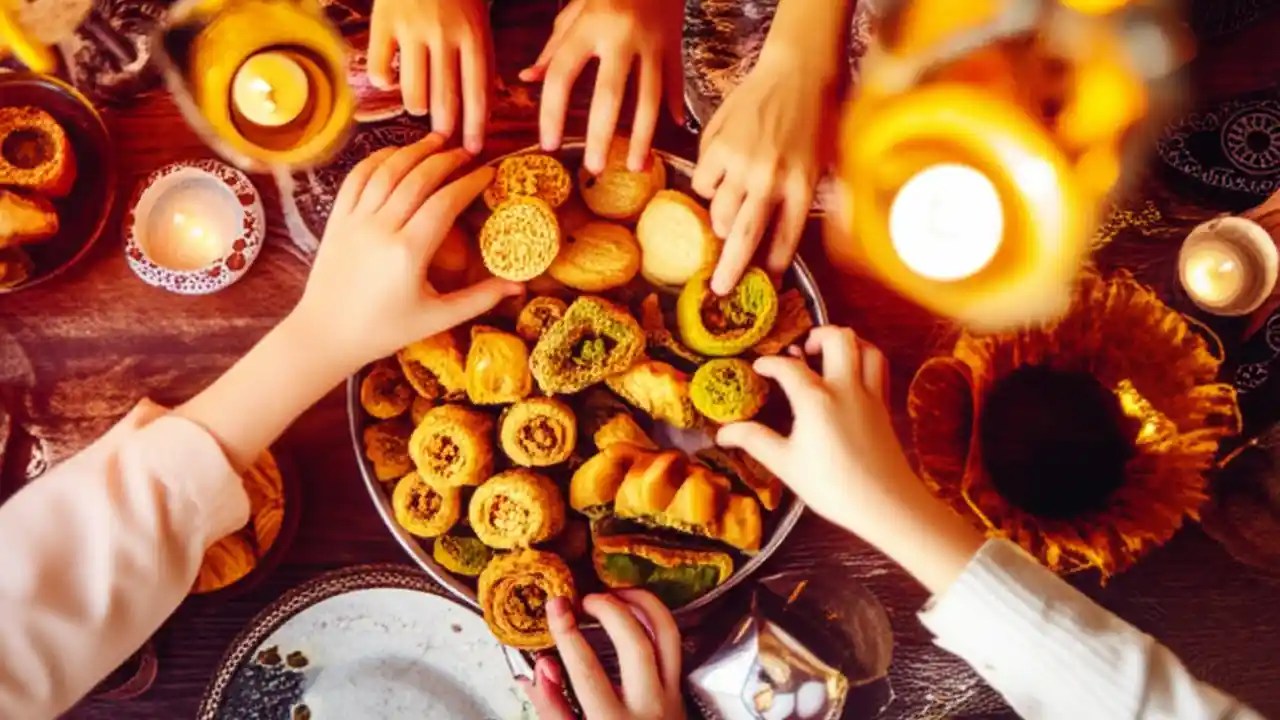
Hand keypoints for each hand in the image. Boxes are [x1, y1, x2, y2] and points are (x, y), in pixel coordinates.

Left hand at [294, 134, 521, 374]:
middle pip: (418, 178)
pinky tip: (396, 153)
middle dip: (446, 160)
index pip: (445, 202)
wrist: (326, 335)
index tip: (488, 173)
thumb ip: (480, 298)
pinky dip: (378, 159)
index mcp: (408, 252)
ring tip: (437, 141)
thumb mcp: (438, 318)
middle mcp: (380, 228)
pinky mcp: (337, 219)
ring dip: (414, 151)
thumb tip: (520, 284)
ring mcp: (355, 220)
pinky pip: (357, 177)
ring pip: (387, 171)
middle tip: (467, 153)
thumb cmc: (385, 330)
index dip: (469, 183)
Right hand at [368, 0, 490, 151]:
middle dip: (446, 128)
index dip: (476, 126)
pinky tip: (391, 80)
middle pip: (445, 99)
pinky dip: (384, 83)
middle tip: (444, 140)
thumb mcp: (479, 20)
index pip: (478, 92)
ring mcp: (412, 29)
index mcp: (474, 35)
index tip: (474, 150)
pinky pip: (379, 70)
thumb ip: (481, 59)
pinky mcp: (382, 23)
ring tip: (421, 104)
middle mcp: (444, 35)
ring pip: (412, 93)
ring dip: (418, 106)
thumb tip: (485, 107)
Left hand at [519, 0, 684, 173]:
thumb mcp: (575, 9)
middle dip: (600, 135)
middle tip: (592, 167)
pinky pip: (675, 83)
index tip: (547, 143)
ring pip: (648, 97)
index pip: (562, 75)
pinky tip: (674, 131)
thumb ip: (553, 46)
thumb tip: (527, 80)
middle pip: (609, 95)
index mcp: (589, 26)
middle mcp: (621, 36)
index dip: (551, 112)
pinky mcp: (676, 45)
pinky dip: (673, 107)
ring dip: (642, 137)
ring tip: (635, 167)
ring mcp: (653, 43)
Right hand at [522, 591, 685, 719]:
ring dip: (643, 604)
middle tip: (584, 599)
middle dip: (609, 610)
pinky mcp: (682, 694)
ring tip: (615, 593)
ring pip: (667, 636)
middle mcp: (649, 708)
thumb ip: (554, 709)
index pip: (587, 670)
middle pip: (635, 643)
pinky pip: (674, 646)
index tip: (555, 606)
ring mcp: (671, 699)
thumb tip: (541, 667)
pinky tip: (635, 612)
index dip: (568, 633)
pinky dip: (656, 621)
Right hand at [692, 48, 835, 294]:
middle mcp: (771, 179)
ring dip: (721, 222)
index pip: (785, 240)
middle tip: (720, 289)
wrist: (796, 71)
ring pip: (719, 213)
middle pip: (744, 237)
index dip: (774, 266)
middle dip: (731, 269)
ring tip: (727, 218)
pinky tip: (720, 176)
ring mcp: (741, 162)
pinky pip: (703, 182)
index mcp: (803, 186)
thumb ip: (836, 201)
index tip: (767, 282)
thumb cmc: (817, 117)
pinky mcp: (718, 145)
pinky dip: (707, 185)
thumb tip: (842, 240)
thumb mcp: (834, 162)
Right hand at [717, 327, 911, 534]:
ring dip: (847, 342)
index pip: (788, 367)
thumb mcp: (785, 465)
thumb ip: (754, 441)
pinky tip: (852, 373)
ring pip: (866, 347)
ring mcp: (870, 394)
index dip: (770, 363)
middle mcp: (845, 388)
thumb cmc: (831, 486)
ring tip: (829, 354)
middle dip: (817, 335)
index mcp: (815, 400)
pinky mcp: (884, 406)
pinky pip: (879, 367)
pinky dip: (865, 358)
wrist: (886, 505)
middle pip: (838, 339)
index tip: (759, 367)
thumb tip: (722, 433)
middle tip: (802, 351)